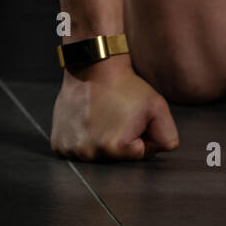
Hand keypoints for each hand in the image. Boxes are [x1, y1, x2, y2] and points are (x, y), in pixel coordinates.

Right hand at [51, 54, 179, 160]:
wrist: (93, 67)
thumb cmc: (127, 86)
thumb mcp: (158, 107)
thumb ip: (167, 136)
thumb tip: (158, 152)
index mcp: (117, 148)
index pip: (140, 153)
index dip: (142, 134)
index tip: (133, 117)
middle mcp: (90, 154)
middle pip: (117, 157)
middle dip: (122, 139)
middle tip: (117, 116)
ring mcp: (71, 150)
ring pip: (95, 154)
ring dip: (100, 140)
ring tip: (101, 116)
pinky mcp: (58, 144)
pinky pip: (75, 150)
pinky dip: (82, 139)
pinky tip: (86, 121)